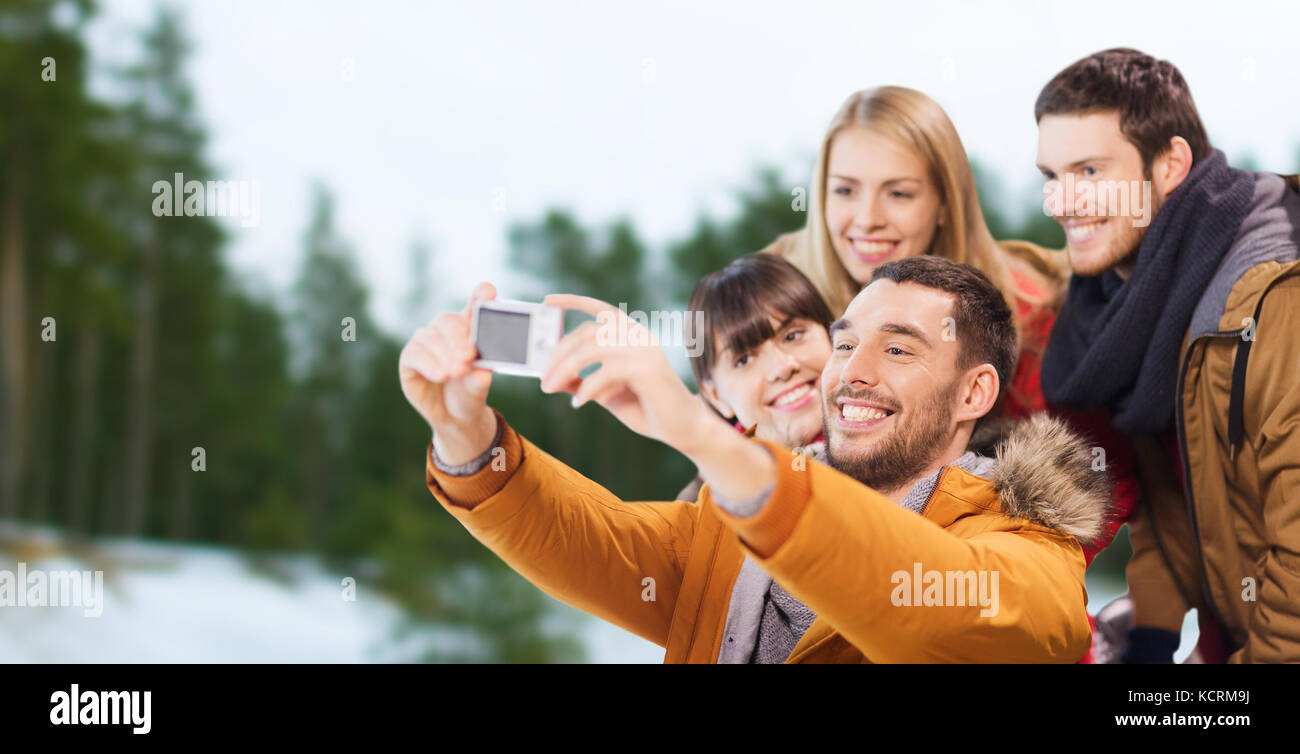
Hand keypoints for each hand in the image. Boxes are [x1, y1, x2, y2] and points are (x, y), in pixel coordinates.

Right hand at [399, 282, 498, 464]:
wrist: (454, 416)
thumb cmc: (470, 393)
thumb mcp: (479, 387)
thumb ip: (480, 378)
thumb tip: (482, 373)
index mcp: (469, 328)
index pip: (475, 304)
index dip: (481, 296)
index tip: (488, 292)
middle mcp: (446, 329)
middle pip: (449, 321)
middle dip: (459, 338)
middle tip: (469, 357)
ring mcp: (426, 340)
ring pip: (432, 337)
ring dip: (445, 354)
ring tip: (457, 372)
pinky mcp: (409, 357)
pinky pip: (415, 354)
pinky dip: (429, 364)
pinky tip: (441, 375)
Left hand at [539, 294, 716, 454]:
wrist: (682, 428)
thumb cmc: (645, 406)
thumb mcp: (603, 392)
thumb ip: (580, 380)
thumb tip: (549, 377)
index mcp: (632, 334)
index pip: (600, 309)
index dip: (573, 302)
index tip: (547, 301)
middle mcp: (639, 335)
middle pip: (587, 333)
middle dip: (558, 355)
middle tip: (542, 379)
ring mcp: (644, 350)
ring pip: (591, 349)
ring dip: (564, 369)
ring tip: (549, 388)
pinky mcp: (647, 369)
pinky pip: (605, 373)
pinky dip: (587, 389)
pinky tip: (578, 404)